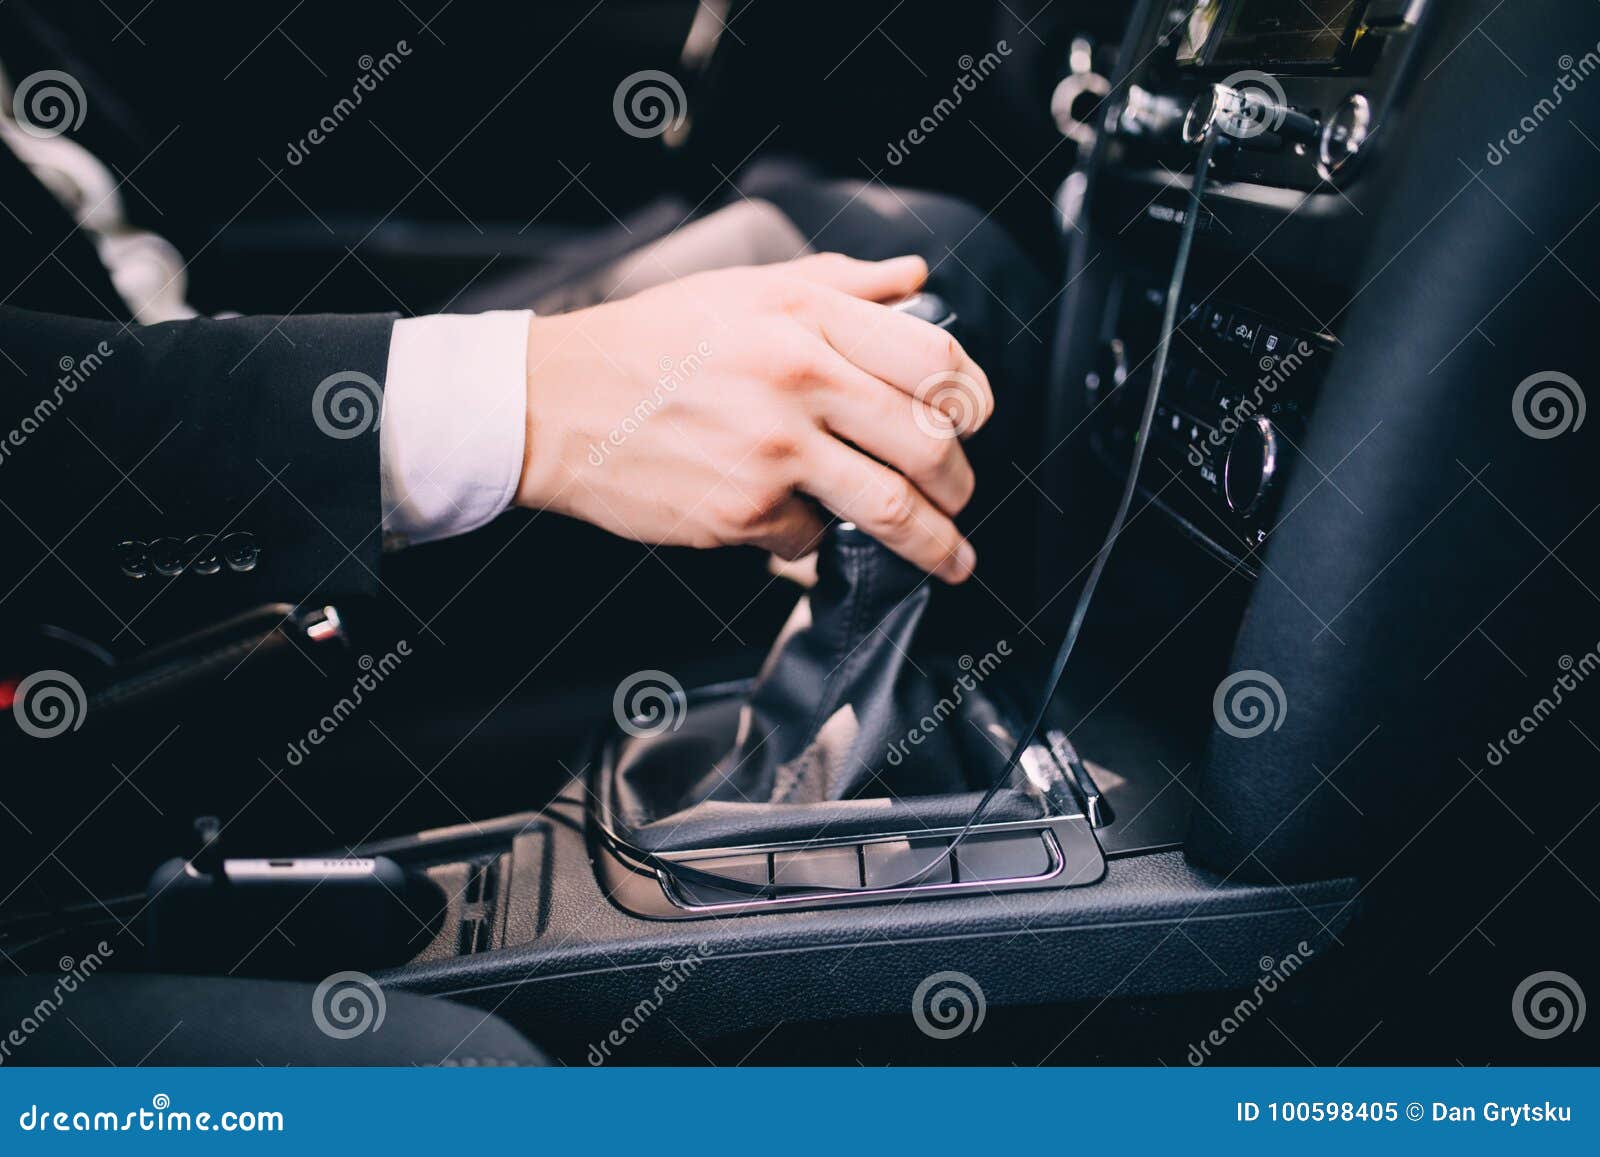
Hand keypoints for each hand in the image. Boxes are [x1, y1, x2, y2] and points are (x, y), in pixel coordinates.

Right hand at [516, 253, 993, 581]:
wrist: (556, 403)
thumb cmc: (648, 344)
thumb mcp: (746, 289)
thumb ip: (841, 284)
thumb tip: (915, 283)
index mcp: (806, 318)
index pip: (935, 363)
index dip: (974, 401)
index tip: (977, 422)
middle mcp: (798, 379)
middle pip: (929, 444)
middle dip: (960, 485)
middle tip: (960, 497)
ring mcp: (773, 452)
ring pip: (891, 508)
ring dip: (934, 543)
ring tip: (948, 556)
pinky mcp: (743, 512)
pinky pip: (813, 537)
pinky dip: (816, 536)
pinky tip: (798, 521)